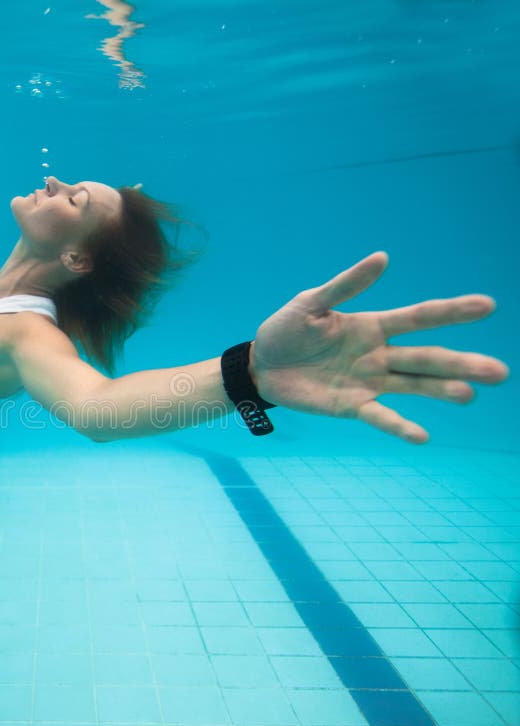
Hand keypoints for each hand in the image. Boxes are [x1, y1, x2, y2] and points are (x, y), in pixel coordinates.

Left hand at [251, 252, 509, 443]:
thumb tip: (383, 258)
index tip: (487, 306)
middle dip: (460, 363)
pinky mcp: (351, 405)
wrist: (260, 365)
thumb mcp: (311, 303)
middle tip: (498, 371)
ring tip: (468, 394)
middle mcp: (378, 355)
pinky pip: (379, 416)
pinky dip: (399, 426)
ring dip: (441, 391)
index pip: (418, 318)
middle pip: (426, 357)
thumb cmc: (286, 330)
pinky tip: (421, 436)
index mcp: (371, 326)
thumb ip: (345, 286)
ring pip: (413, 386)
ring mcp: (367, 382)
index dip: (451, 312)